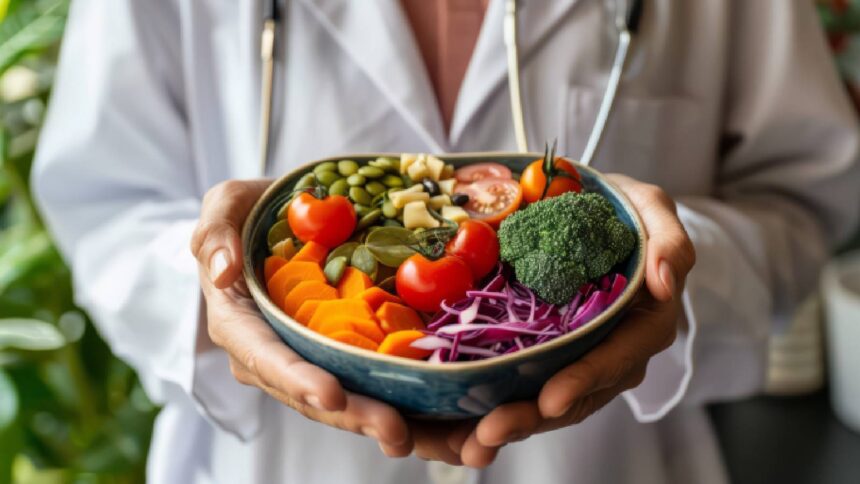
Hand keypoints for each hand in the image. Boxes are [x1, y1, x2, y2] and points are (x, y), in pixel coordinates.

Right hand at [190, 180, 411, 455]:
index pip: (264, 357)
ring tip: (409, 436)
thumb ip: (215, 231)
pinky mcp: (332, 357)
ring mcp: (302, 360)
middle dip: (349, 414)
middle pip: (307, 393)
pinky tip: (422, 419)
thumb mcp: (227, 204)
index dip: (296, 378)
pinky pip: (358, 385)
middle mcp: (267, 354)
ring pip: (335, 401)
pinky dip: (388, 401)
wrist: (279, 222)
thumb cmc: (250, 213)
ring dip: (371, 420)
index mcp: (238, 322)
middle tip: (393, 431)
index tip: (330, 394)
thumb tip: (222, 271)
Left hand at [454, 175, 696, 466]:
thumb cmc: (629, 211)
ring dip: (516, 420)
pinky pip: (534, 383)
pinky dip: (506, 401)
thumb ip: (669, 241)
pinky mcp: (554, 351)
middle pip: (580, 393)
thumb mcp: (654, 210)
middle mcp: (617, 349)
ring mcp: (584, 354)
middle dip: (537, 415)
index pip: (618, 359)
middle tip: (491, 430)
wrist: (600, 213)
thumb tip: (663, 282)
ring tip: (476, 437)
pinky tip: (469, 419)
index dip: (585, 380)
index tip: (550, 399)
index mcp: (647, 322)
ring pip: (555, 399)